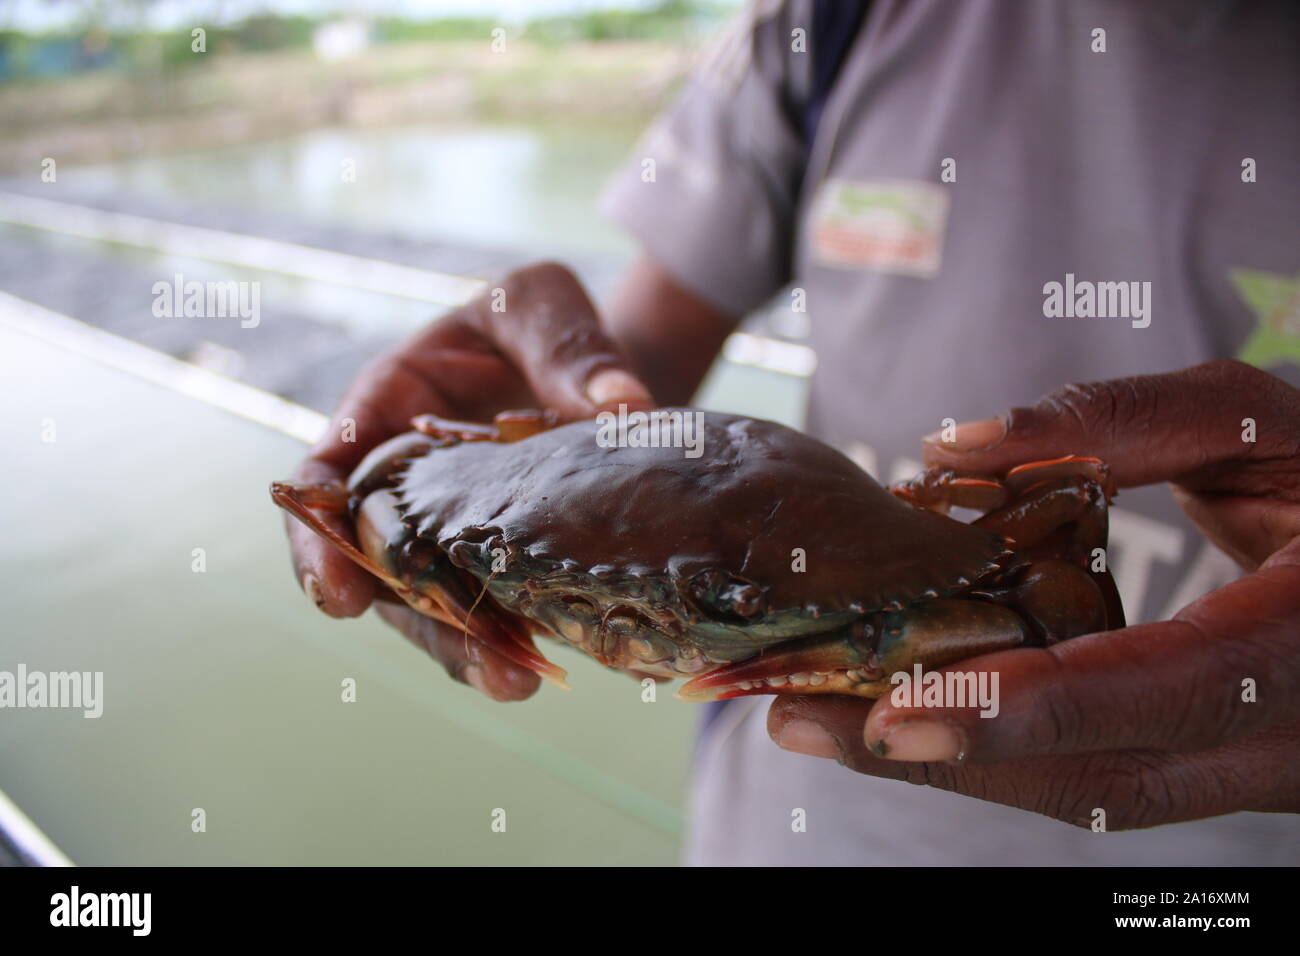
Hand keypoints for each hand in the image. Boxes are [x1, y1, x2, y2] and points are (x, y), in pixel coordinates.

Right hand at [285, 262, 653, 700]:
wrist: (587, 367)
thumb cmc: (534, 323)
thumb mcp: (538, 303)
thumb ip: (565, 346)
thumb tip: (621, 405)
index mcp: (382, 412)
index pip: (324, 482)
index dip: (317, 541)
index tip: (338, 594)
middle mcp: (405, 486)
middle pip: (381, 567)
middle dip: (416, 619)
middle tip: (462, 657)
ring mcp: (452, 531)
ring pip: (439, 603)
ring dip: (470, 646)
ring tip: (517, 681)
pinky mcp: (503, 558)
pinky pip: (497, 605)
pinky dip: (518, 636)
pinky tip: (554, 664)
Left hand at [769, 360, 1299, 827]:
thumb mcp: (1262, 425)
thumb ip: (1126, 421)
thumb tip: (957, 446)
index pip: (1161, 692)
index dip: (1026, 709)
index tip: (895, 713)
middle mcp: (1285, 733)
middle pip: (1099, 777)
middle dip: (940, 757)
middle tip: (796, 718)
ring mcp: (1252, 769)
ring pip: (1087, 793)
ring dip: (946, 764)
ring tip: (816, 718)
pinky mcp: (1211, 768)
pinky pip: (1094, 773)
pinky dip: (993, 747)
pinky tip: (903, 710)